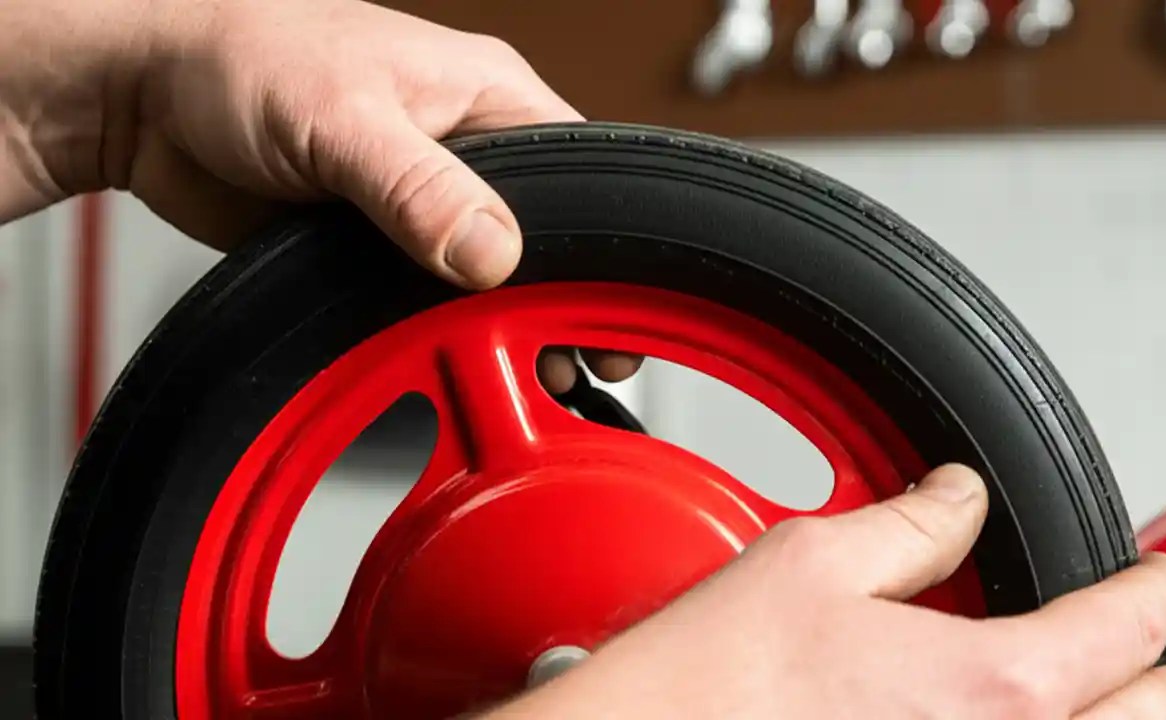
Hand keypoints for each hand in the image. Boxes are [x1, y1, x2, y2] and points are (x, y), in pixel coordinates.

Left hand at [2, 0, 639, 389]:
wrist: (150, 96)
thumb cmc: (245, 59)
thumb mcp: (346, 118)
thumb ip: (421, 188)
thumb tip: (491, 252)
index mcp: (488, 97)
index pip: (579, 176)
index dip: (598, 246)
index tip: (605, 308)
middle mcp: (465, 149)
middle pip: (540, 237)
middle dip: (550, 297)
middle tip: (567, 358)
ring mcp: (422, 199)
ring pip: (483, 274)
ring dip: (489, 318)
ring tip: (509, 365)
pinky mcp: (379, 240)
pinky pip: (425, 294)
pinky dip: (434, 324)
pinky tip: (441, 350)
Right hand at [493, 465, 1165, 718]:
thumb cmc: (710, 686)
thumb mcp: (810, 564)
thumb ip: (907, 524)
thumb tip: (953, 498)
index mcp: (987, 685)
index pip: (1119, 631)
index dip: (1147, 592)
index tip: (1149, 578)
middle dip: (1157, 676)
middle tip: (1152, 646)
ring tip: (1110, 693)